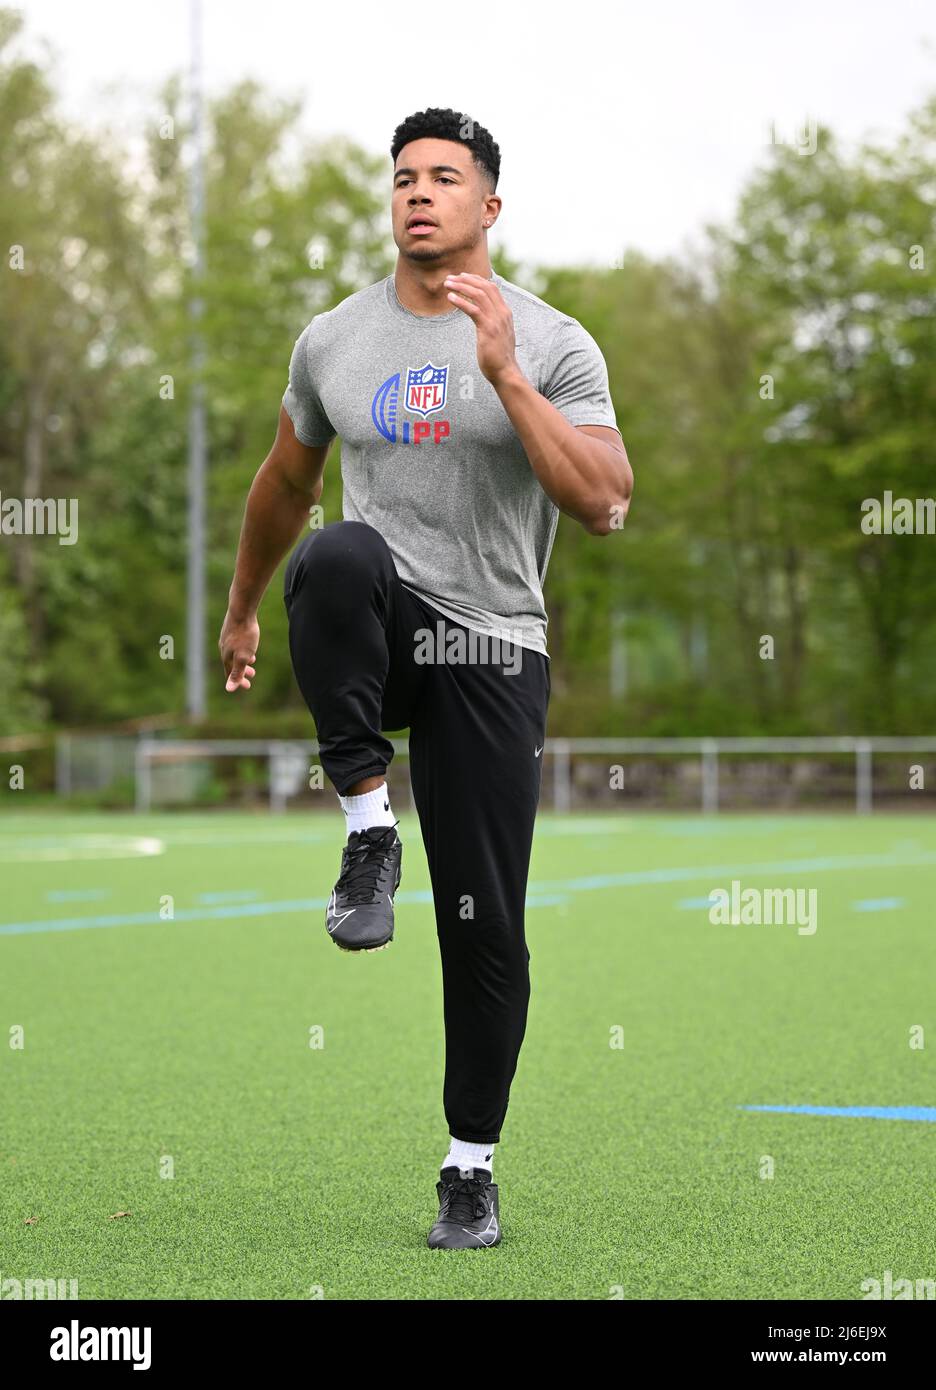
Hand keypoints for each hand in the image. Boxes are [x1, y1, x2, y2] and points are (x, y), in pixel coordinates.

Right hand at [219, 609, 258, 691]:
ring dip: (243, 659)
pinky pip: (235, 643)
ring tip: (252, 660)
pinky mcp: (231, 629)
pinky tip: (248, 644)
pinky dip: (241, 649)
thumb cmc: (244, 635)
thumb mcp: (243, 657)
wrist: (241, 610)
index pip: (230, 674)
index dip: (238, 682)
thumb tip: (229, 689)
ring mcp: (226, 638)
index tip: (248, 686)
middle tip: (253, 674)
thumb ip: (237, 673)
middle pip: (232, 664)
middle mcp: (224, 648)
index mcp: (226, 657)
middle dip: (242, 671)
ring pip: (233, 653)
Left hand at [443, 272, 520, 387]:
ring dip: (461, 287)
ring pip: (478, 295)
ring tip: (447, 284)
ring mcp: (496, 321)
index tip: (462, 276)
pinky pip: (473, 310)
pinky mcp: (488, 330)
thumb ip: (493, 322)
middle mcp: (502, 313)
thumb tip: (482, 316)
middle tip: (450, 278)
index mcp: (505, 313)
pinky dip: (461, 301)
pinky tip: (450, 298)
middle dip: (466, 279)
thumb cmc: (499, 356)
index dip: (476, 279)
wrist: (506, 372)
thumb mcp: (499, 334)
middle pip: (484, 286)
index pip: (491, 288)